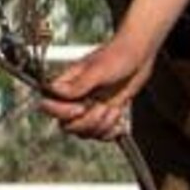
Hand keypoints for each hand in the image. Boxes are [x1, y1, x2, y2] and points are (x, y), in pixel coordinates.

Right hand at [41, 31, 158, 142]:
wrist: (140, 56)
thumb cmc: (118, 55)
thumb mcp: (99, 69)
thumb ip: (78, 83)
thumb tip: (55, 90)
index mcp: (67, 85)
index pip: (49, 105)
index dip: (62, 113)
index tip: (80, 107)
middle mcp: (75, 98)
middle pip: (67, 125)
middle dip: (88, 122)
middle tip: (103, 107)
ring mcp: (89, 107)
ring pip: (84, 132)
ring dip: (102, 126)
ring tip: (114, 109)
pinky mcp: (103, 114)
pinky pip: (100, 134)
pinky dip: (111, 133)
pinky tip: (119, 123)